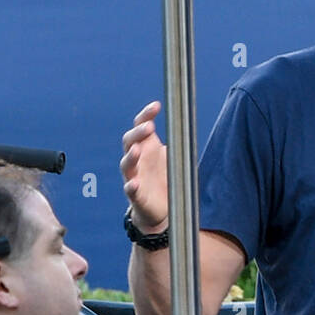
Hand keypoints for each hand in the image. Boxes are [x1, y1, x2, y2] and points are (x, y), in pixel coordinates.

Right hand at [120, 101, 168, 231]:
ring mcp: (133, 177)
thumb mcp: (173, 155)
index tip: (157, 105)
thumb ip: (177, 140)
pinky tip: (134, 183)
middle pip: (129, 141)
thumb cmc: (166, 177)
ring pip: (126, 164)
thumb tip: (188, 121)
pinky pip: (130, 190)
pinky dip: (131, 186)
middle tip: (150, 126)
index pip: (140, 125)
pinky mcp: (135, 195)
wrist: (162, 208)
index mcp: (146, 146)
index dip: (146, 114)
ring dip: (131, 157)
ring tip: (137, 150)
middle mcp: (136, 159)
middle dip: (138, 133)